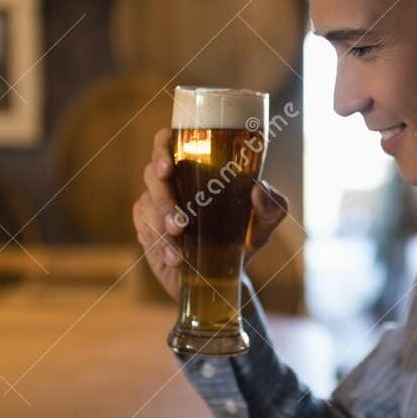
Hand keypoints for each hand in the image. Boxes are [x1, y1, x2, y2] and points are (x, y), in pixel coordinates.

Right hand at [132, 127, 289, 301]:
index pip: (168, 143)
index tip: (168, 167)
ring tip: (179, 247)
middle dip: (163, 198)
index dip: (162, 149)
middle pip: (152, 174)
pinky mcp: (148, 229)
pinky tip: (174, 258)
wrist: (227, 274)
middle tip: (180, 223)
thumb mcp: (264, 222)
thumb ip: (271, 206)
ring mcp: (156, 205)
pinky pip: (145, 229)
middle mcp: (173, 181)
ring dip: (161, 225)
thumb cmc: (244, 237)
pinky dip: (160, 245)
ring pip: (147, 205)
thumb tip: (259, 191)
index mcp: (195, 166)